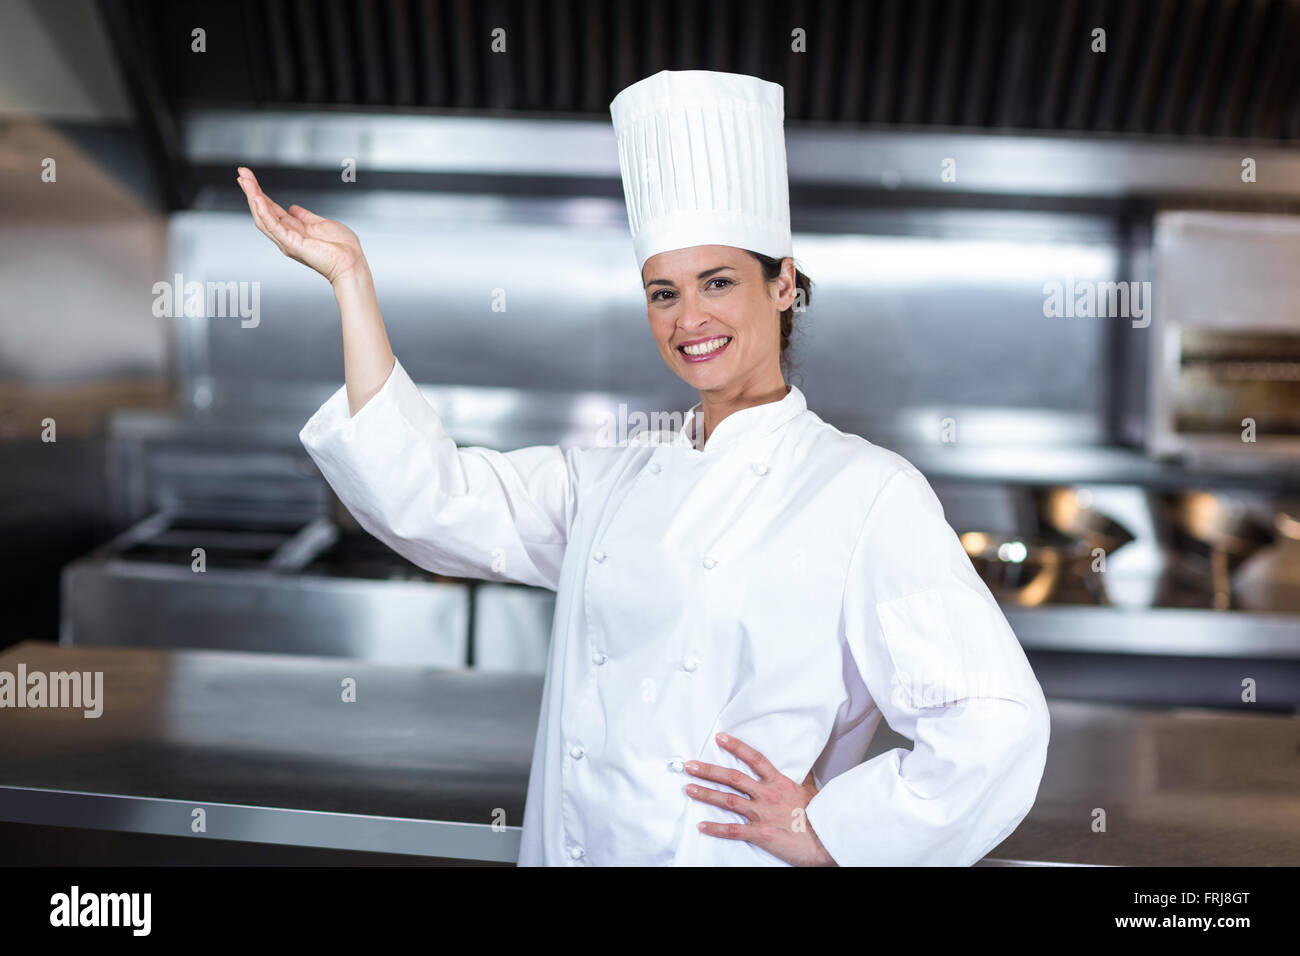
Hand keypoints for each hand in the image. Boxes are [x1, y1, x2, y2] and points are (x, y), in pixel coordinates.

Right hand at [236, 166, 364, 284]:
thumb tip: (293, 208)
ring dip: (253, 197)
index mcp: (294, 230)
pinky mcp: (291, 244)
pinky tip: (256, 198)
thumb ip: (305, 217)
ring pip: (263, 217)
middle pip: (263, 211)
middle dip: (252, 191)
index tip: (250, 178)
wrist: (351, 262)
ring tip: (245, 181)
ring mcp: (287, 240)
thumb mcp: (321, 224)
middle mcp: (287, 236)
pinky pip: (273, 226)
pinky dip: (263, 212)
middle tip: (242, 173)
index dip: (260, 193)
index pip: (271, 209)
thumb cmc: (342, 248)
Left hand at [684, 732, 837, 866]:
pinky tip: (702, 825)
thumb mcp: (811, 790)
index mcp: (779, 782)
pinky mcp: (760, 834)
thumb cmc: (820, 816)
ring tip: (689, 788)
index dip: (736, 746)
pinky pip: (733, 830)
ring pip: (728, 800)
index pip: (754, 758)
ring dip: (706, 794)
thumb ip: (801, 778)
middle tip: (690, 765)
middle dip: (708, 770)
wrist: (827, 840)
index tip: (720, 738)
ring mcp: (762, 814)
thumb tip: (802, 766)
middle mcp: (767, 795)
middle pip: (732, 778)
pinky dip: (716, 828)